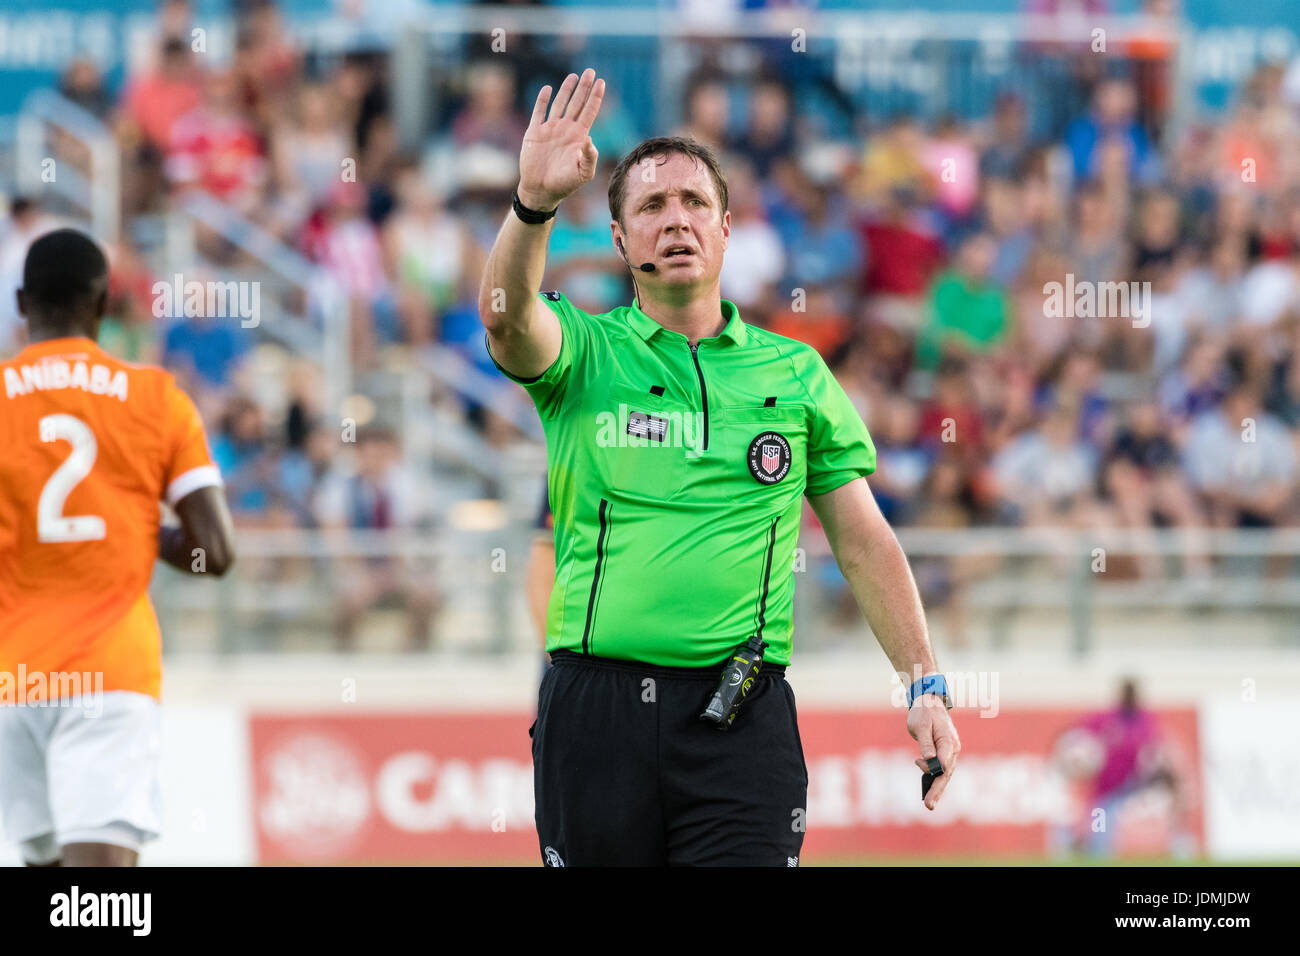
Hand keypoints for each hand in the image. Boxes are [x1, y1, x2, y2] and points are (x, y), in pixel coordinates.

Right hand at [518, 68, 604, 210]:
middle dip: (584, 87)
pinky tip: (547, 89)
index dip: (596, 97)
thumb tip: (590, 140)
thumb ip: (589, 157)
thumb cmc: (565, 184)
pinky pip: (539, 112)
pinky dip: (542, 100)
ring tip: (574, 76)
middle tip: (590, 71)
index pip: (590, 111)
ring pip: (560, 104)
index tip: (602, 82)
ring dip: (566, 89)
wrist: (541, 190)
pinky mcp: (535, 132)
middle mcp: (566, 129)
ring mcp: (550, 129)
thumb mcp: (583, 173)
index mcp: (579, 136)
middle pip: (577, 103)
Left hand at [907, 694, 960, 809]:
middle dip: (937, 790)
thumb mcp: (921, 726)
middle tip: (929, 805)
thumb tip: (928, 761)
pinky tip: (927, 788)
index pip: (944, 763)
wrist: (928, 702)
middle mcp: (952, 749)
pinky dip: (934, 778)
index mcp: (949, 742)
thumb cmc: (923, 712)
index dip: (934, 774)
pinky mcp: (944, 753)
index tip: (921, 771)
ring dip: (937, 788)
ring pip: (945, 774)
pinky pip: (941, 769)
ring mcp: (950, 752)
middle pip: (946, 773)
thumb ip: (925, 743)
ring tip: (929, 803)